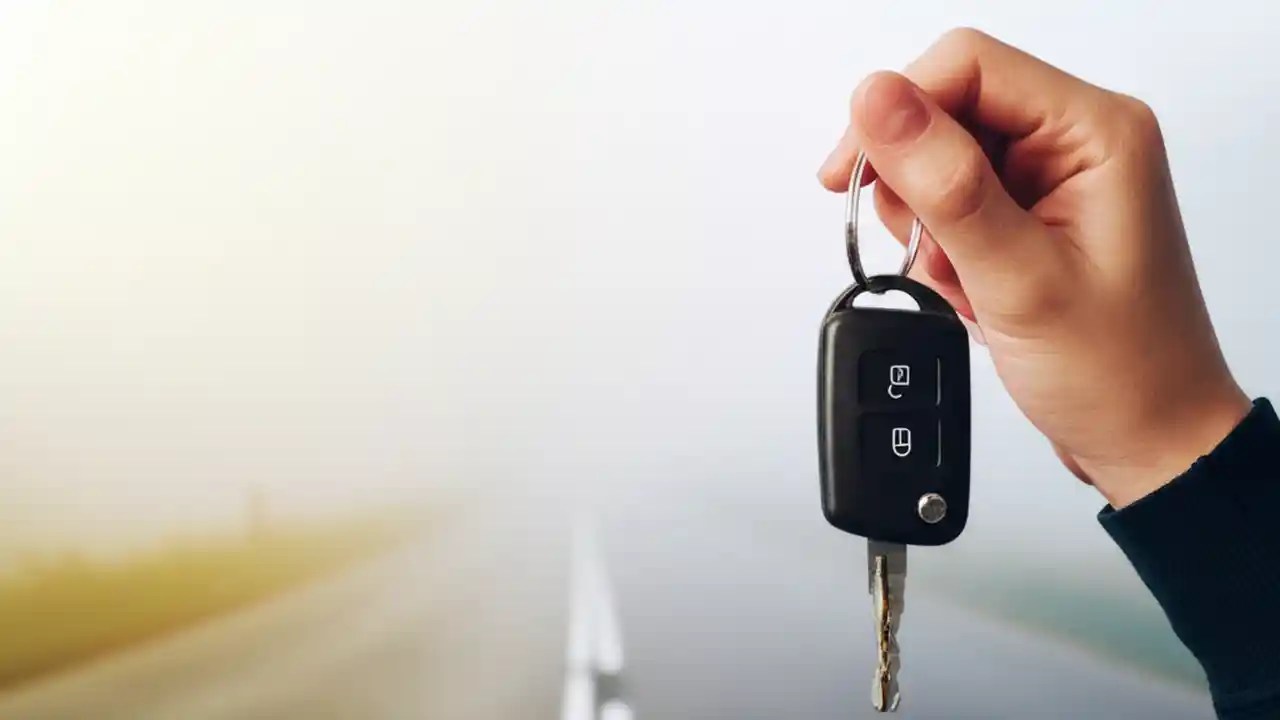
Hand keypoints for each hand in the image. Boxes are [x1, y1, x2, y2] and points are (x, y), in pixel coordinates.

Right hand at [817, 29, 1250, 507]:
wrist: (1145, 440)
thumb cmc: (1120, 371)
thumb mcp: (1018, 279)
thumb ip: (943, 184)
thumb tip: (878, 101)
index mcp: (1095, 131)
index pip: (966, 66)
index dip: (895, 110)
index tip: (851, 173)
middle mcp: (1073, 141)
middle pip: (944, 109)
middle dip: (912, 183)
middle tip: (931, 249)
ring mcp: (1048, 177)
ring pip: (935, 160)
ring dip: (926, 225)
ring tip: (964, 280)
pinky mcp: (1026, 211)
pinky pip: (947, 202)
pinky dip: (939, 249)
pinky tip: (969, 287)